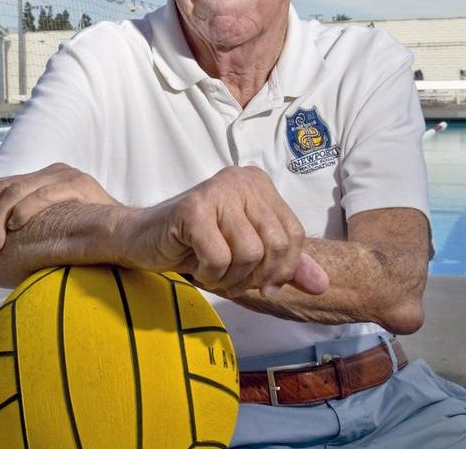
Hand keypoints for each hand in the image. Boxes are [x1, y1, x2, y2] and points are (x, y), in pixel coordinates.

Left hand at [0, 163, 119, 252]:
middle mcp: (52, 172)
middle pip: (2, 189)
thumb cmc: (90, 240)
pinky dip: (25, 209)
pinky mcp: (78, 184)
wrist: (129, 235)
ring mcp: (65, 176)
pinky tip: (15, 228)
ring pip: (15, 190)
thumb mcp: (54, 229)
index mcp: (44, 179)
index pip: (1, 189)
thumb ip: (33, 229)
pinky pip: (44, 194)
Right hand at [118, 166, 327, 295]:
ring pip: (249, 254)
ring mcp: (216, 191)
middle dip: (256, 276)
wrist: (142, 239)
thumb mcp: (247, 254)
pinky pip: (220, 258)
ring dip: (230, 277)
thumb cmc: (195, 245)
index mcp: (258, 184)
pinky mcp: (192, 209)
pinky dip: (209, 274)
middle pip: (275, 245)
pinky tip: (195, 265)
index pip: (294, 235)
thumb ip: (285, 265)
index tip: (261, 282)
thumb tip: (323, 286)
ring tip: (213, 271)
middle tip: (232, 280)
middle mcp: (240, 180)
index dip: (282, 269)